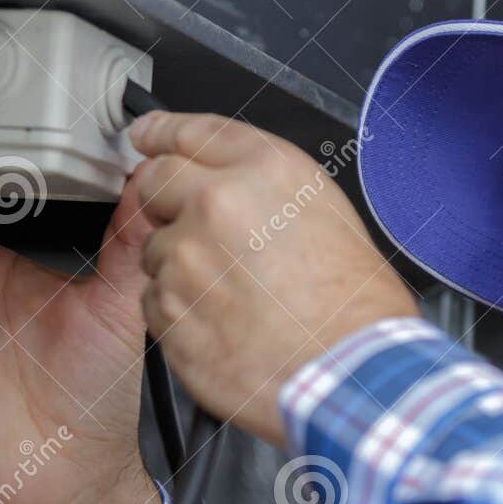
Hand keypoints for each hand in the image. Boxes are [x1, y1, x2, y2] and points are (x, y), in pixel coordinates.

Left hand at [129, 113, 417, 447]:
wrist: (351, 373)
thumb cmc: (355, 306)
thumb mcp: (328, 212)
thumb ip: (264, 187)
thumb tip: (227, 184)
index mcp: (262, 170)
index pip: (188, 131)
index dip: (161, 132)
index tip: (147, 138)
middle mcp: (215, 204)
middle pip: (154, 183)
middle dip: (166, 201)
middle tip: (202, 235)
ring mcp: (184, 260)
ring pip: (155, 250)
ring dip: (180, 266)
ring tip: (236, 298)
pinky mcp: (168, 311)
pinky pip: (155, 303)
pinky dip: (180, 312)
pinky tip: (225, 326)